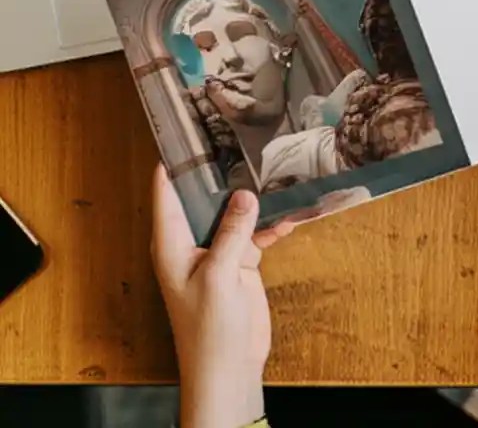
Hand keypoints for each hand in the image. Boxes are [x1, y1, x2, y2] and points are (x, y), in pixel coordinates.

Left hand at [151, 164, 293, 427]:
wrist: (228, 365)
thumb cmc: (208, 328)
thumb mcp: (219, 275)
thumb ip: (232, 232)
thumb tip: (245, 194)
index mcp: (171, 241)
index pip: (166, 191)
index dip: (174, 161)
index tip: (189, 130)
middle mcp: (192, 241)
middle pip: (203, 196)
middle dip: (221, 172)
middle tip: (242, 138)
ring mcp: (218, 251)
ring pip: (235, 212)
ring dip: (253, 197)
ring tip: (275, 166)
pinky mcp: (241, 263)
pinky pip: (257, 234)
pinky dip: (273, 223)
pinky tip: (292, 210)